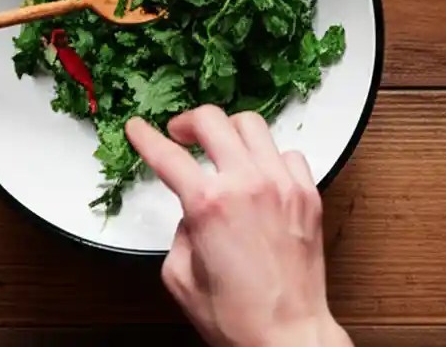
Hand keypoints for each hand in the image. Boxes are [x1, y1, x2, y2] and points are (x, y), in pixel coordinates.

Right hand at [127, 106, 350, 346]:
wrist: (288, 336)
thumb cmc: (238, 317)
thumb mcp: (180, 277)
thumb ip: (180, 233)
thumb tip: (192, 214)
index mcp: (208, 205)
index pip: (167, 155)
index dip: (145, 137)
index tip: (138, 128)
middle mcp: (247, 185)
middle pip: (211, 121)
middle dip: (188, 121)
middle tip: (179, 134)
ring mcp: (282, 186)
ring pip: (252, 126)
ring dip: (229, 130)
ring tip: (220, 146)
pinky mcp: (307, 195)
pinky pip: (288, 153)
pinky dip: (269, 156)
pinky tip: (260, 171)